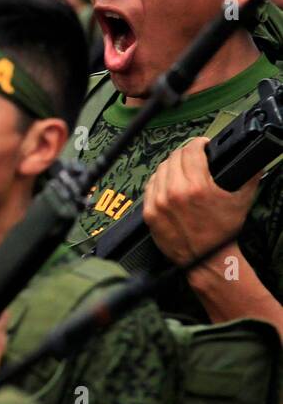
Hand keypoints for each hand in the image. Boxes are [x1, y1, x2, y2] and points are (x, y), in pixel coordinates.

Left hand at [143, 138, 258, 270]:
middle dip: (185, 154)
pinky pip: (150, 186)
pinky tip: (168, 183)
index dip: (198, 143)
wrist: (207, 259)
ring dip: (171, 166)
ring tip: (181, 169)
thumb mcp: (241, 201)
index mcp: (197, 186)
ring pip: (160, 170)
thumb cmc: (223, 232)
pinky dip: (159, 181)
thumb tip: (254, 162)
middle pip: (174, 158)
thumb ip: (249, 177)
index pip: (191, 150)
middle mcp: (175, 191)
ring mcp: (159, 202)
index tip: (203, 145)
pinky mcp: (149, 212)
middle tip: (194, 157)